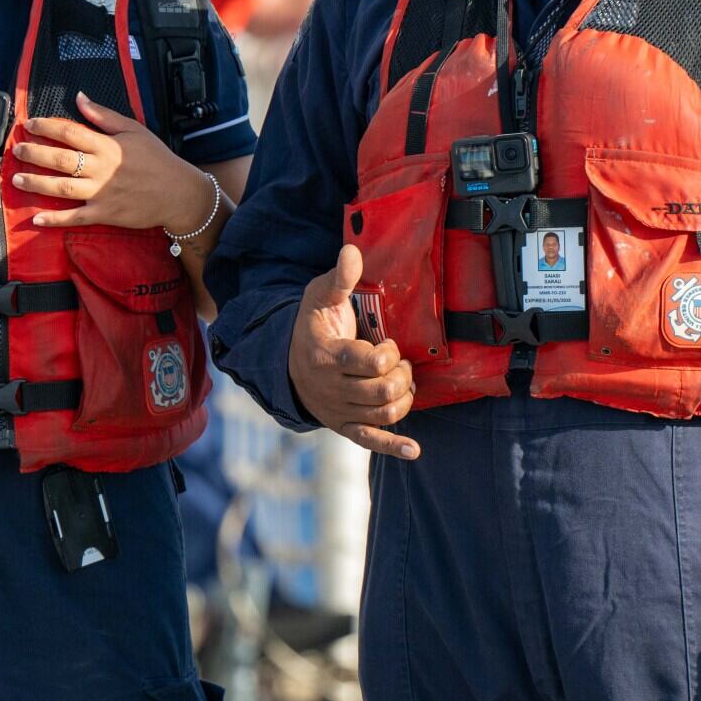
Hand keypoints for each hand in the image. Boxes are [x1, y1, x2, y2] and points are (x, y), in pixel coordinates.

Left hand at [15, 93, 212, 231]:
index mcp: (107, 145)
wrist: (178, 192)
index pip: (70, 132)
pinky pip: (75, 217)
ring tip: (17, 180)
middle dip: (34, 153)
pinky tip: (37, 218)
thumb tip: (79, 98)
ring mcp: (101, 193)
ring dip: (36, 183)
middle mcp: (101, 168)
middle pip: (60, 159)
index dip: (46, 127)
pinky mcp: (104, 214)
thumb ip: (104, 115)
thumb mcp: (134, 129)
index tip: (29, 124)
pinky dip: (55, 219)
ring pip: (61, 187)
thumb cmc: (157, 159)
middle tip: (17, 150)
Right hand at [286, 243, 418, 459]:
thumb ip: (340, 278)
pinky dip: (394, 446)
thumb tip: (353, 251)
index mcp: (327, 355)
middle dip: (401, 374)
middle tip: (400, 361)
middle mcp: (332, 388)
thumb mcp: (319, 296)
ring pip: (383, 413)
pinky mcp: (344, 426)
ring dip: (403, 397)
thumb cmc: (312, 326)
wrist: (287, 363)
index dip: (388, 353)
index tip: (388, 343)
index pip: (368, 362)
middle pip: (381, 391)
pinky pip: (370, 441)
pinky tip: (414, 450)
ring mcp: (338, 410)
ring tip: (402, 381)